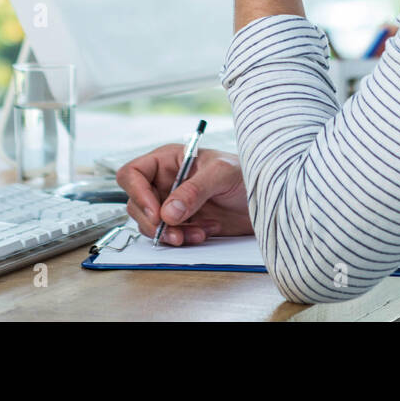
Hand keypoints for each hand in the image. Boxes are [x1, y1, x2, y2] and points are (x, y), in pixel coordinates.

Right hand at [114, 145, 251, 245]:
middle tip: (174, 233)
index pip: (133, 173)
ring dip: (169, 234)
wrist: (265, 199)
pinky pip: (168, 236)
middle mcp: (165, 182)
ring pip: (150, 224)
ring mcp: (172, 204)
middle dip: (153, 222)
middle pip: (135, 203)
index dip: (138, 194)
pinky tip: (205, 233)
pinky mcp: (182, 223)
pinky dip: (183, 240)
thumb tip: (168, 213)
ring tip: (197, 233)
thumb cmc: (246, 174)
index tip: (156, 214)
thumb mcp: (222, 174)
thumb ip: (194, 190)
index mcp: (168, 160)